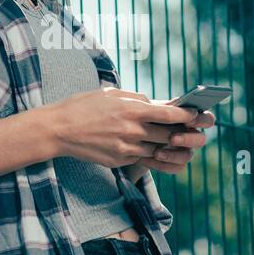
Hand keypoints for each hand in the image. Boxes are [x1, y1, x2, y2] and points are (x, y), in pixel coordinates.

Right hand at [44, 88, 200, 169]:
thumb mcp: (111, 94)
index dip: (186, 115)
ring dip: (165, 145)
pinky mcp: (120, 160)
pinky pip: (141, 157)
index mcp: (132, 110)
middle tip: (187, 129)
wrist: (59, 129)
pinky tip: (146, 146)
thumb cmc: (83, 106)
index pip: (170, 114)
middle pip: (169, 135)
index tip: (194, 114)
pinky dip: (147, 152)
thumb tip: (155, 103)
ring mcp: (127, 148)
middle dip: (180, 133)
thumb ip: (136, 98)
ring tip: (168, 139)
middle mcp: (133, 130)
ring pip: (157, 149)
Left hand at [133, 102, 214, 175]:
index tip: (188, 120)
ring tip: (156, 152)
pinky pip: (175, 168)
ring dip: (172, 155)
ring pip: (187, 156)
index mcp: (192, 119)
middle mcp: (192, 135)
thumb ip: (166, 108)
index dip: (202, 121)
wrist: (134, 133)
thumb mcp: (154, 108)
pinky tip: (146, 159)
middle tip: (172, 139)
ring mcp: (185, 151)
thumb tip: (174, 104)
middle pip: (201, 140)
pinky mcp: (175, 164)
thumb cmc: (147, 116)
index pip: (207, 119)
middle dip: (187, 139)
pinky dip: (161, 164)